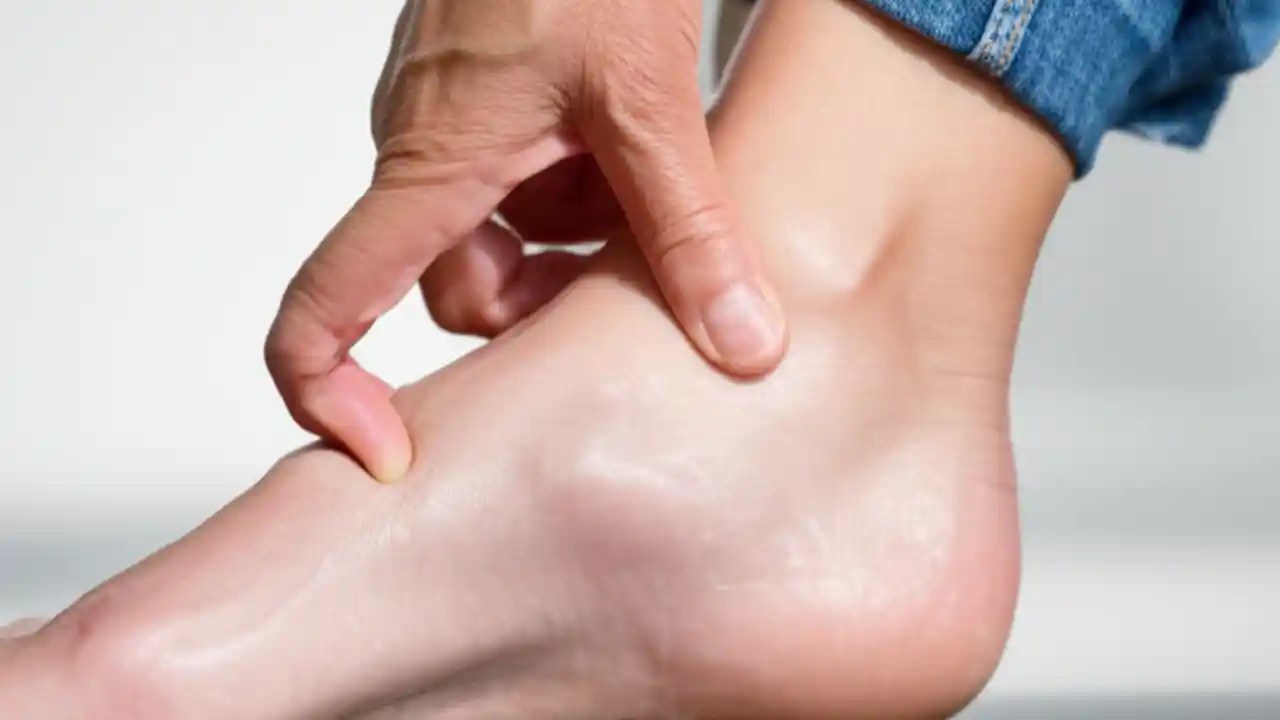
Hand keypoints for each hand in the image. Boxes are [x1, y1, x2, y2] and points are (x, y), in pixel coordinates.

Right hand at [265, 0, 788, 481]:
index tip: (384, 451)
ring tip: (647, 185)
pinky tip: (633, 153)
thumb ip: (692, 229)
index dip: (327, 394)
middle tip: (640, 266)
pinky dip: (578, 190)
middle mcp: (423, 157)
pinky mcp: (488, 103)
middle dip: (550, 297)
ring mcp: (453, 127)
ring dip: (579, 238)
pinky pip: (519, 184)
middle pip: (462, 290)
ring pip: (503, 239)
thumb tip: (740, 343)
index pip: (325, 305)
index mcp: (432, 171)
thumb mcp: (650, 102)